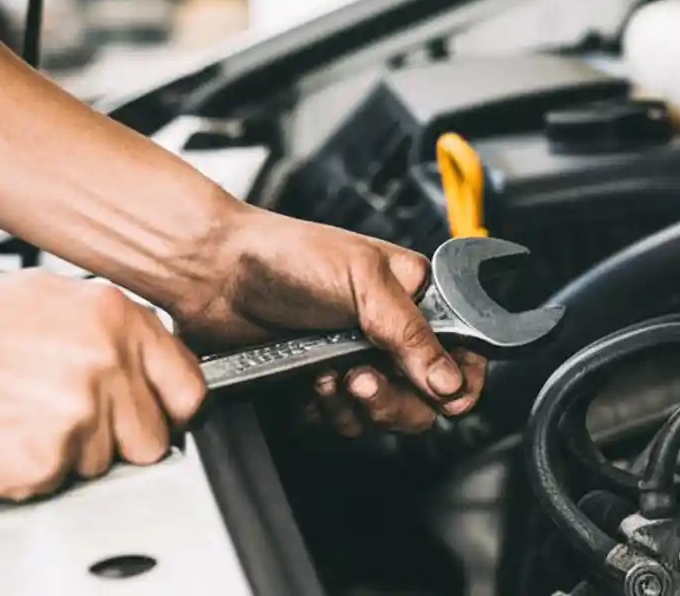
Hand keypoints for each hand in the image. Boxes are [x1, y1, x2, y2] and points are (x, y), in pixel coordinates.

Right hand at [0, 270, 205, 499]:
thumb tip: (142, 362)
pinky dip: (33, 473)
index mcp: (115, 318)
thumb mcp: (48, 299)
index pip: (189, 387)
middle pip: (153, 437)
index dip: (169, 409)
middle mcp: (107, 363)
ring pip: (105, 464)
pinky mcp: (46, 460)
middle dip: (118, 439)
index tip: (153, 416)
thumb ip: (107, 332)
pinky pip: (61, 484)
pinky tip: (3, 439)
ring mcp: (80, 414)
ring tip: (21, 420)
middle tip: (66, 420)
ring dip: (71, 456)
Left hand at [173, 207, 486, 435]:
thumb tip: (449, 379)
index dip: (459, 379)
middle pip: (426, 399)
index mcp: (414, 297)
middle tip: (361, 378)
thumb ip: (410, 332)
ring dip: (353, 405)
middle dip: (394, 398)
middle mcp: (389, 333)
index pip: (464, 352)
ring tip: (326, 372)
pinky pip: (339, 424)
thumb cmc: (286, 254)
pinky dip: (322, 411)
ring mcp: (354, 361)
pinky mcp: (319, 386)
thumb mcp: (362, 280)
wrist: (215, 273)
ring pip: (382, 417)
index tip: (442, 391)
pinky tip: (304, 380)